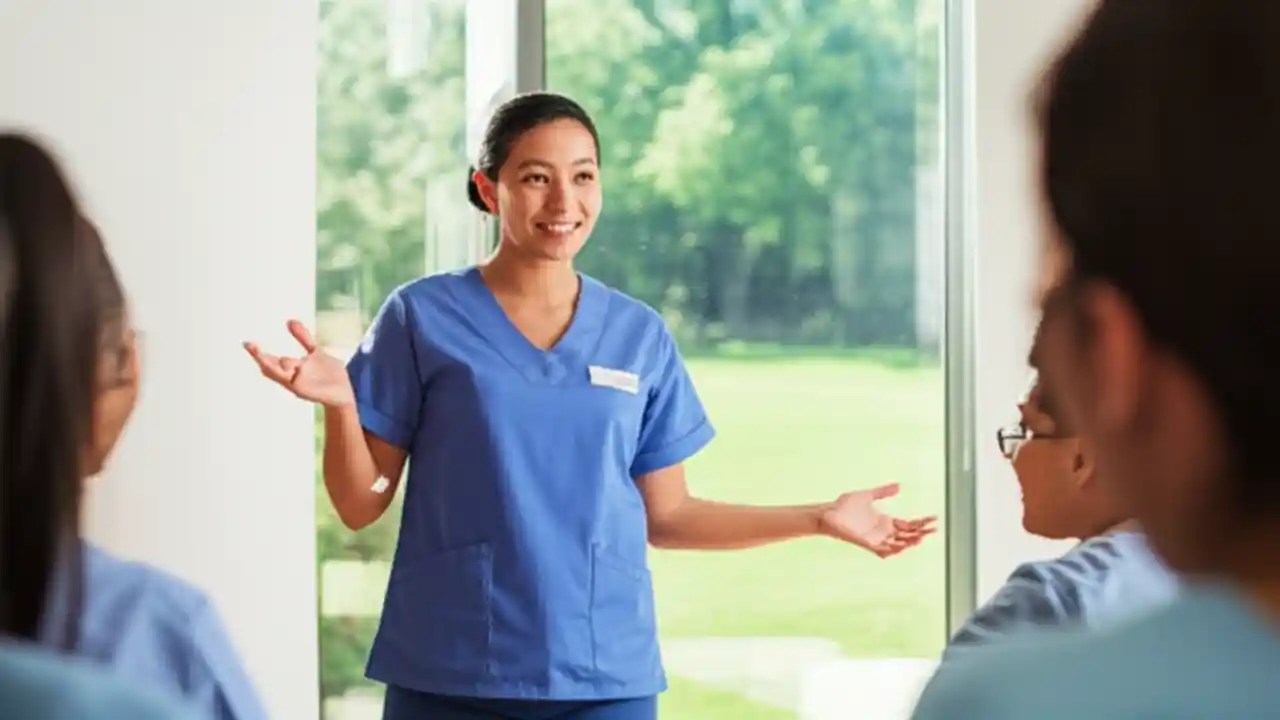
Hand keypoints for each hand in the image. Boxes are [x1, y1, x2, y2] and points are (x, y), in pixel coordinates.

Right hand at [244, 320, 354, 407]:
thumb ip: (303, 338)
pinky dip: (293, 375)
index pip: (271, 360)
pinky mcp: (305, 391)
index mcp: (292, 368)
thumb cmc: (330, 375)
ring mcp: (297, 384)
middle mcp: (292, 376)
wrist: (344, 394)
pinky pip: (295, 383)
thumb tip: (289, 320)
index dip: (258, 353)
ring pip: (279, 375)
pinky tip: (294, 366)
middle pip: (270, 368)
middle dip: (259, 358)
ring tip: (267, 356)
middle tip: (249, 346)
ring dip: (276, 364)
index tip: (247, 343)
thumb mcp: (316, 352)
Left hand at [819, 483, 936, 557]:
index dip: (921, 522)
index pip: (909, 524)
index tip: (934, 518)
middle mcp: (883, 531)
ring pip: (899, 545)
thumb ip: (883, 491)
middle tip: (934, 529)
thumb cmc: (845, 505)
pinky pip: (883, 550)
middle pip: (907, 535)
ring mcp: (876, 538)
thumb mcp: (868, 495)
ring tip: (921, 537)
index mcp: (885, 521)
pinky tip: (903, 546)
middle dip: (921, 533)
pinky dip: (893, 550)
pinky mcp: (867, 543)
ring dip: (910, 542)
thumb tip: (899, 486)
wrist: (828, 512)